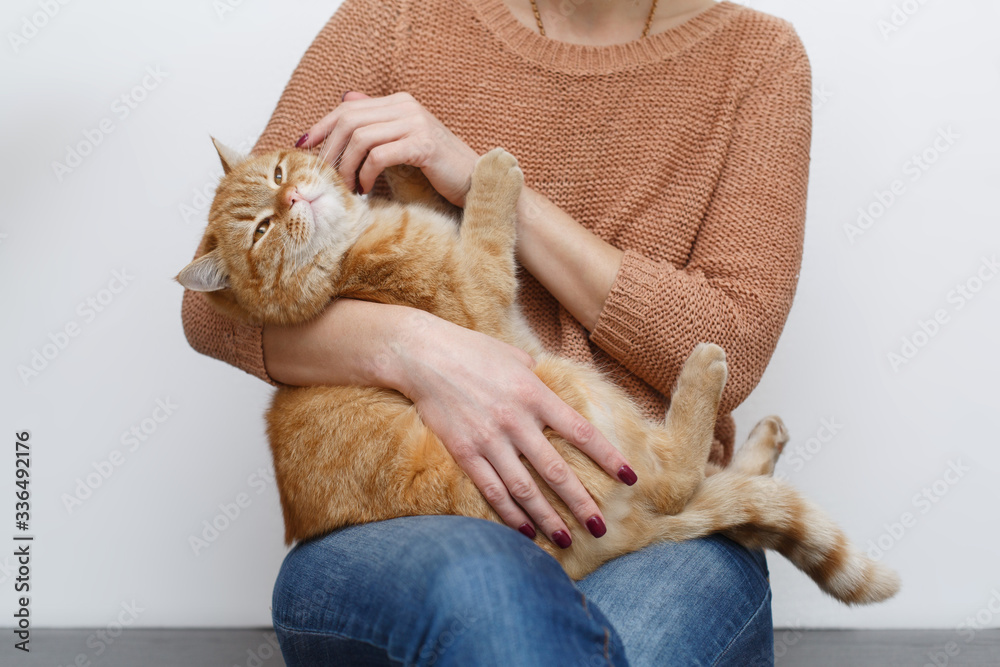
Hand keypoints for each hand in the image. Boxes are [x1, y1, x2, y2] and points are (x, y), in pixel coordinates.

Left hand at [297, 91, 478, 205]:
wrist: (476, 182)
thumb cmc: (438, 170)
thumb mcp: (402, 145)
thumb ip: (376, 125)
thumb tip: (344, 99)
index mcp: (399, 103)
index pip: (347, 109)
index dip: (321, 127)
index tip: (303, 148)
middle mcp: (405, 106)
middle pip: (349, 121)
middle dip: (331, 151)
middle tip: (327, 178)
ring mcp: (415, 123)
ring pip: (361, 138)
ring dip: (347, 167)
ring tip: (348, 188)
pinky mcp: (423, 144)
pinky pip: (379, 156)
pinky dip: (366, 175)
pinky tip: (367, 190)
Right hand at [388, 311, 636, 547]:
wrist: (423, 355)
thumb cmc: (474, 350)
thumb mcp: (517, 357)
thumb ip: (540, 381)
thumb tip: (558, 398)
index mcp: (535, 393)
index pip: (581, 432)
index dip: (608, 458)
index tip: (630, 478)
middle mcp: (515, 420)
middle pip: (556, 470)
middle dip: (581, 503)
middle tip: (600, 528)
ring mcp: (488, 439)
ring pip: (524, 489)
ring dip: (547, 518)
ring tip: (565, 539)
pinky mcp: (464, 452)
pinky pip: (491, 490)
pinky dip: (510, 515)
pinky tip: (525, 532)